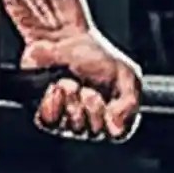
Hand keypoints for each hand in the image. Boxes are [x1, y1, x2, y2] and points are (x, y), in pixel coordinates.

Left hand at [20, 30, 141, 142]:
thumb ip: (130, 103)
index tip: (105, 100)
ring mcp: (66, 116)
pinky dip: (51, 105)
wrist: (60, 37)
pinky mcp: (43, 110)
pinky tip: (54, 88)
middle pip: (92, 132)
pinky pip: (47, 123)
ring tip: (69, 83)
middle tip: (86, 88)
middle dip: (89, 106)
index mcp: (114, 112)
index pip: (116, 134)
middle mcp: (90, 118)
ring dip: (70, 103)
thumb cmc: (93, 53)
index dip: (110, 118)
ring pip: (70, 128)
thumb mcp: (125, 73)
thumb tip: (116, 128)